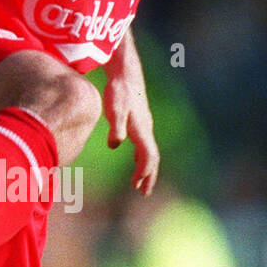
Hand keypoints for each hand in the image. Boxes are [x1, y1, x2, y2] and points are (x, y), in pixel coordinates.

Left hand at [104, 73, 159, 196]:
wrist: (126, 74)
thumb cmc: (118, 91)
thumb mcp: (114, 108)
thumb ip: (116, 127)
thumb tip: (114, 144)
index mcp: (142, 130)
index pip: (149, 156)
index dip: (144, 171)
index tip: (136, 184)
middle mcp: (146, 130)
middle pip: (152, 158)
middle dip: (149, 176)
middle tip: (144, 193)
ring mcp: (145, 126)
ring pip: (149, 152)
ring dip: (146, 169)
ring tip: (140, 183)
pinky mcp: (140, 122)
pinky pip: (145, 145)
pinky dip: (142, 158)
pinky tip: (135, 161)